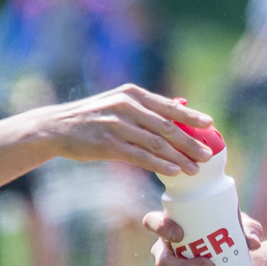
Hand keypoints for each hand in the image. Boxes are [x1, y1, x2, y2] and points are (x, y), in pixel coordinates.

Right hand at [29, 85, 216, 177]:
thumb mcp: (118, 102)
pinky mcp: (107, 144)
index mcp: (132, 94)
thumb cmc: (93, 117)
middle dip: (190, 142)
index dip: (191, 116)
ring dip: (178, 157)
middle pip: (166, 126)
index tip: (209, 124)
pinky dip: (158, 164)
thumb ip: (145, 107)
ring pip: (156, 143)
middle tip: (208, 154)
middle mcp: (126, 106)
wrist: (56, 126)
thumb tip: (179, 108)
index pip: (168, 106)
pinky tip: (172, 172)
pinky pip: (139, 156)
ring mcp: (117, 125)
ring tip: (194, 169)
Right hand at [145, 211, 264, 265]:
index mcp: (171, 228)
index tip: (180, 234)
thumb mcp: (241, 228)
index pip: (152, 222)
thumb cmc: (230, 236)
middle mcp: (163, 252)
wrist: (233, 263)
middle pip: (163, 262)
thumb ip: (249, 229)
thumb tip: (253, 243)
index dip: (159, 227)